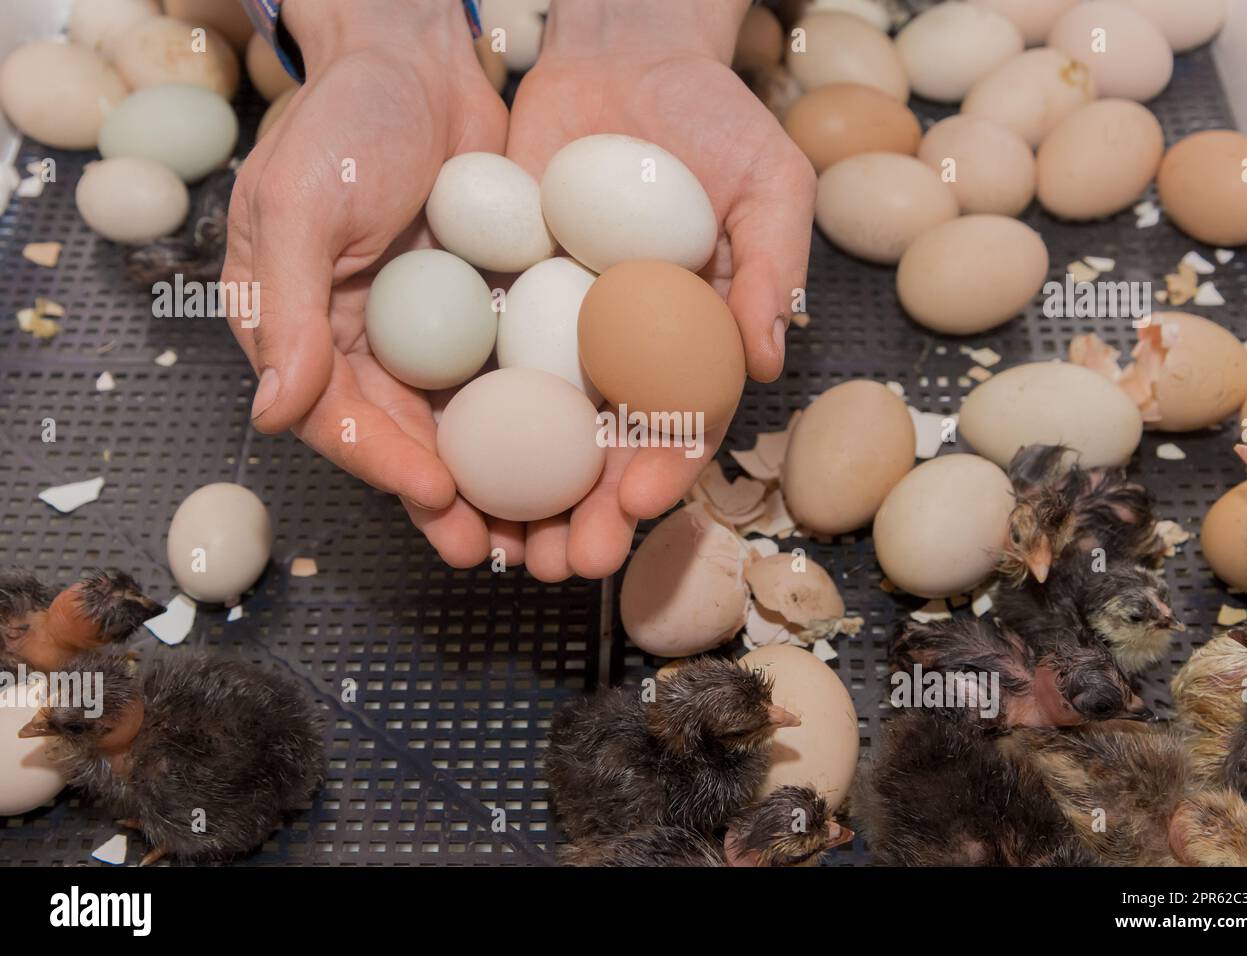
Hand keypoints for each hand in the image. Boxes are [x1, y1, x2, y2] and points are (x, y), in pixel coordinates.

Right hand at [222, 0, 509, 565]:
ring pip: (461, 424)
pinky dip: (534, 419)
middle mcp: (362, 345)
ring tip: (538, 529)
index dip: (386, 464)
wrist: (418, 58)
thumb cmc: (345, 118)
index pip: (339, 416)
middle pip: (405, 440)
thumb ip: (290, 312)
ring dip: (497, 479)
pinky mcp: (483, 314)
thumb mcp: (300, 204)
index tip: (438, 496)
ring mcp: (427, 334)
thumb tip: (273, 417)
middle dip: (448, 498)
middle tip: (491, 549)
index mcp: (299, 330)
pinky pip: (507, 376)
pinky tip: (574, 456)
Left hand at [504, 0, 815, 580]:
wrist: (623, 56)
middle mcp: (628, 354)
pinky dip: (468, 425)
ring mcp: (563, 336)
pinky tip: (444, 469)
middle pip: (608, 452)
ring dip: (523, 498)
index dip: (665, 467)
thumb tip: (767, 358)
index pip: (684, 423)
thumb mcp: (767, 180)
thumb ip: (771, 266)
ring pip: (542, 435)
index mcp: (695, 344)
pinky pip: (485, 371)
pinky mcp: (506, 307)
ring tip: (498, 546)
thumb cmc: (713, 117)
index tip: (637, 500)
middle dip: (589, 514)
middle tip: (564, 562)